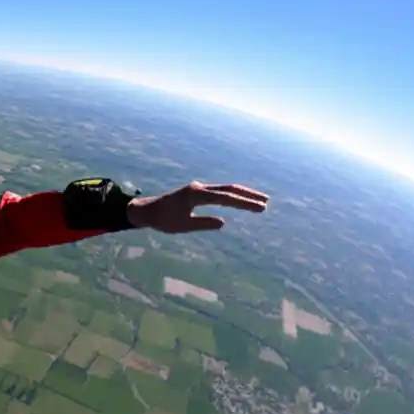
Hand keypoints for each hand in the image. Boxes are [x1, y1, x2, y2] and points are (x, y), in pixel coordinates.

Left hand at [126, 181, 269, 233]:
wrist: (146, 210)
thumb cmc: (163, 221)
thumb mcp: (183, 226)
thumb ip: (203, 224)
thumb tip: (223, 222)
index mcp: (196, 195)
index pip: (225, 198)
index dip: (244, 203)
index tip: (260, 208)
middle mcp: (199, 188)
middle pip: (229, 189)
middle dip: (248, 195)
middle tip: (266, 203)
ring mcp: (199, 188)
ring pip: (225, 189)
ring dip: (242, 194)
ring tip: (260, 202)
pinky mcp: (198, 192)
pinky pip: (219, 192)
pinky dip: (233, 195)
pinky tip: (241, 201)